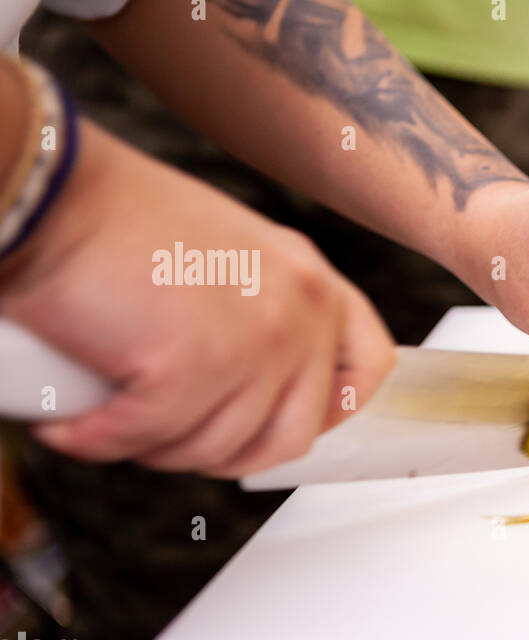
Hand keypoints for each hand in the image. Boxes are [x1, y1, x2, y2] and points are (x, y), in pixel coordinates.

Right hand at [0, 121, 395, 476]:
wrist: (49, 188)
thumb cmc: (115, 220)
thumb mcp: (228, 261)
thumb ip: (260, 315)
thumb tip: (256, 389)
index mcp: (311, 280)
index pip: (369, 366)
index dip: (330, 412)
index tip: (283, 424)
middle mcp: (299, 310)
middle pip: (291, 434)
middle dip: (221, 450)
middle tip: (165, 433)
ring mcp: (254, 342)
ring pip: (218, 449)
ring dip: (156, 449)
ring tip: (111, 416)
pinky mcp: (192, 368)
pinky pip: (150, 441)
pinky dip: (100, 441)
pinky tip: (72, 422)